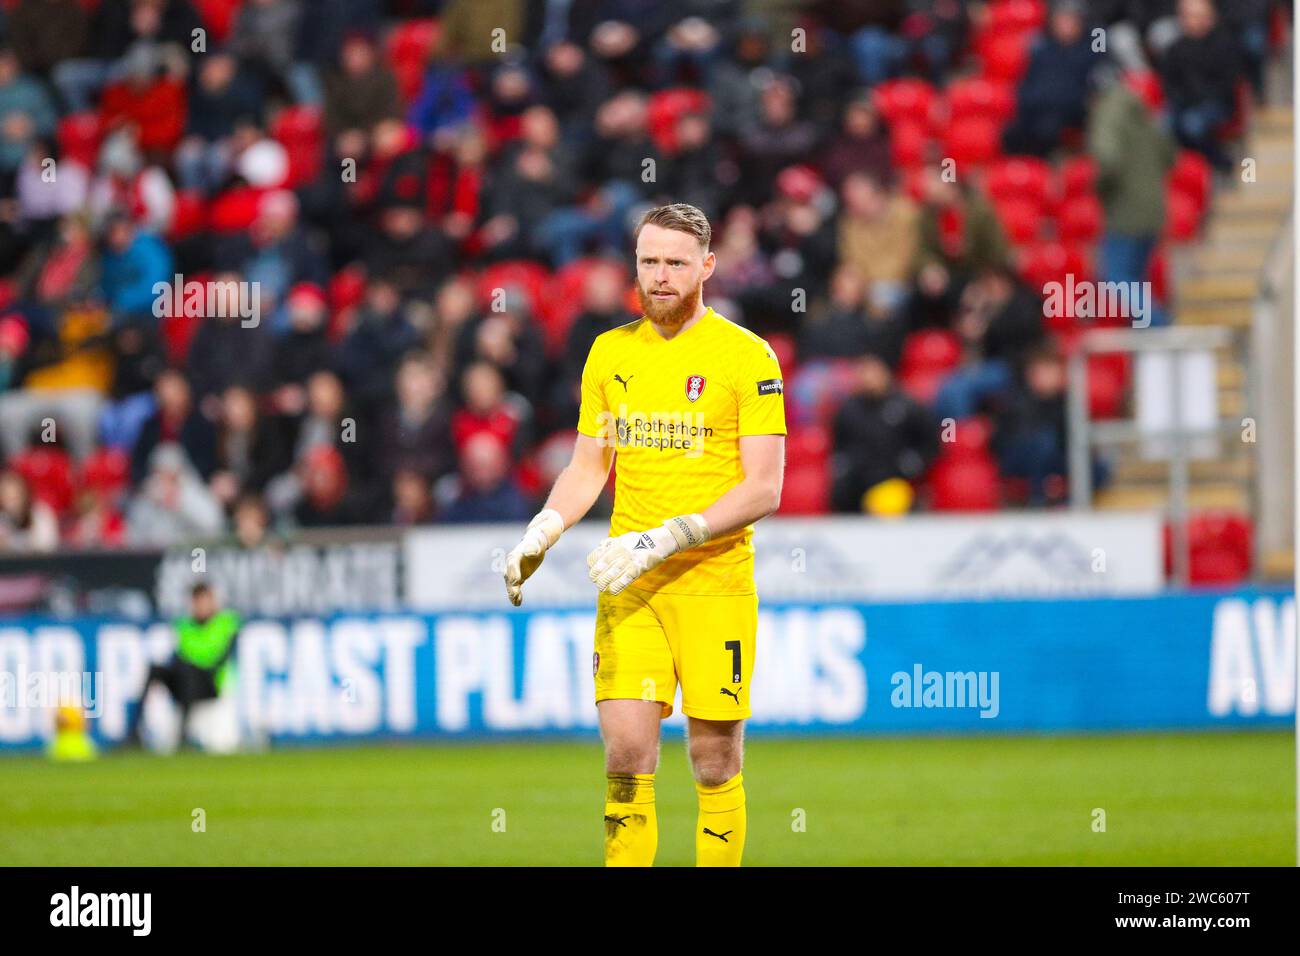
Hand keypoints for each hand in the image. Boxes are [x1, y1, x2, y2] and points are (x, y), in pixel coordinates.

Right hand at [504, 510, 563, 605]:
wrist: (535, 544)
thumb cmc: (536, 542)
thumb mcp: (536, 544)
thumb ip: (533, 548)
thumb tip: (530, 552)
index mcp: (514, 556)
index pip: (512, 565)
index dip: (514, 573)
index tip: (517, 581)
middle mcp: (510, 565)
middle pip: (508, 576)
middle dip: (511, 586)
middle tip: (515, 594)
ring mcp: (513, 572)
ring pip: (510, 584)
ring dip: (513, 593)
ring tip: (517, 602)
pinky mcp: (518, 578)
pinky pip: (515, 588)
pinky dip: (516, 596)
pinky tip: (518, 603)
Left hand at [587, 514, 709, 594]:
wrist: (660, 541)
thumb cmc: (641, 540)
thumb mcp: (625, 537)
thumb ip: (612, 542)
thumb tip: (600, 546)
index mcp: (616, 545)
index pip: (597, 556)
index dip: (592, 564)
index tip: (592, 569)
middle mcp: (620, 552)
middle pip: (601, 567)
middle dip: (596, 576)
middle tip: (597, 581)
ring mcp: (629, 560)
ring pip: (611, 575)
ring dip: (604, 583)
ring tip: (602, 587)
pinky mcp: (638, 568)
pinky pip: (625, 579)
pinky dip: (617, 586)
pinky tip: (612, 591)